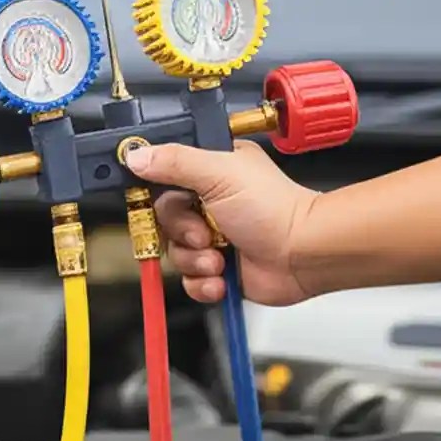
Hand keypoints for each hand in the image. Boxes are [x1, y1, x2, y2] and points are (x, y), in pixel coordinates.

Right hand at [122, 140, 318, 305]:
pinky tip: (221, 278)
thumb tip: (136, 156)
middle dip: (181, 232)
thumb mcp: (218, 173)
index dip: (153, 189)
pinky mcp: (219, 268)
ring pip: (175, 252)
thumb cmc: (275, 209)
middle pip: (164, 219)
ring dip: (194, 260)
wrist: (304, 254)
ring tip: (218, 258)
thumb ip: (175, 162)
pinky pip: (189, 280)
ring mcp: (213, 237)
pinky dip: (202, 283)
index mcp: (209, 170)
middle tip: (202, 234)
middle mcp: (209, 203)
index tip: (149, 198)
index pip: (163, 176)